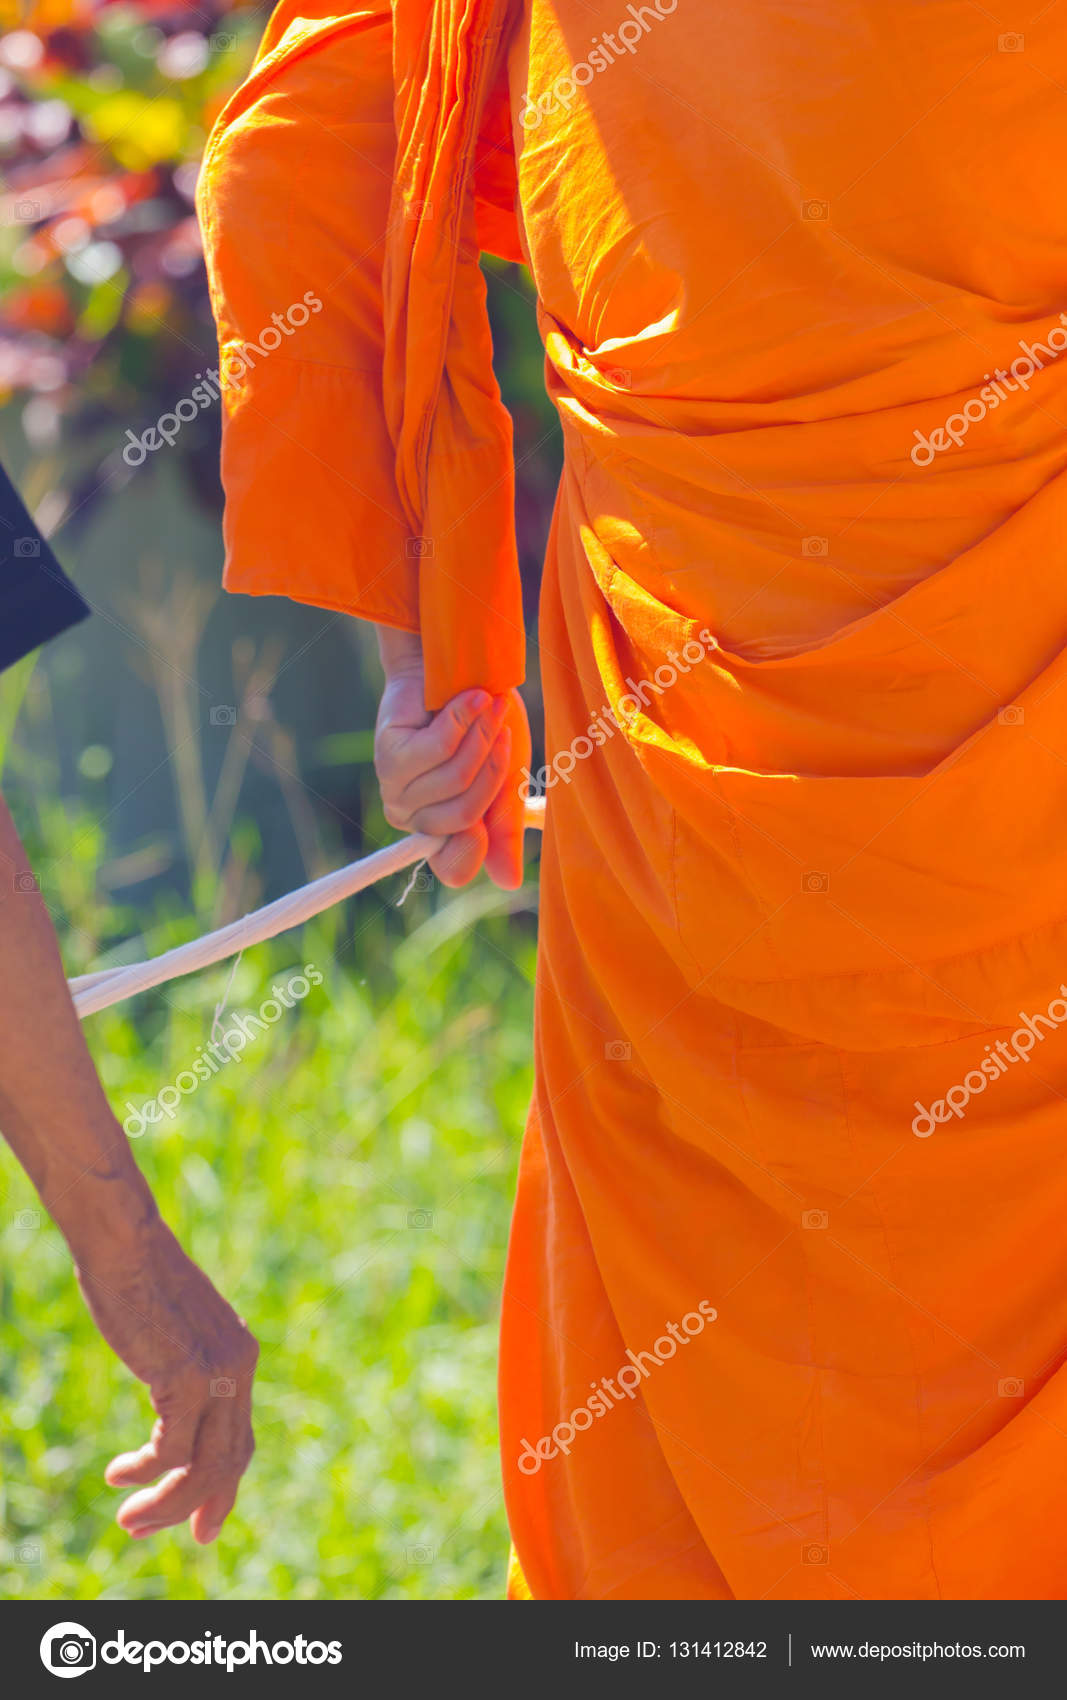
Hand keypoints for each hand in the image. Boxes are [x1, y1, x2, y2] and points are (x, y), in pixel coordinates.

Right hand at [73, 1215, 257, 1543]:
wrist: (127, 1245)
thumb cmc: (140, 1281)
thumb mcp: (175, 1332)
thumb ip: (185, 1367)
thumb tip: (176, 1401)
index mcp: (239, 1355)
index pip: (239, 1436)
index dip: (221, 1482)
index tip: (199, 1519)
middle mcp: (239, 1366)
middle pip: (230, 1460)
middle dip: (199, 1505)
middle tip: (169, 1534)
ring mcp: (217, 1373)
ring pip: (203, 1467)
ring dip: (165, 1504)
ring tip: (129, 1523)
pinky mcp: (187, 1377)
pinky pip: (171, 1451)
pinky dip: (145, 1473)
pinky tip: (119, 1476)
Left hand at [373, 627, 530, 888]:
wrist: (465, 668)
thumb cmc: (488, 726)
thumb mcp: (507, 781)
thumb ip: (506, 827)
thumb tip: (508, 884)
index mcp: (445, 831)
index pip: (454, 869)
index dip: (476, 850)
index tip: (496, 815)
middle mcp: (415, 817)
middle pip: (464, 817)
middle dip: (493, 768)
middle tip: (502, 726)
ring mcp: (397, 789)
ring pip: (453, 780)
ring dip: (481, 735)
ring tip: (488, 703)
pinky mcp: (389, 754)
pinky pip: (437, 749)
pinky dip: (462, 719)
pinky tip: (472, 697)